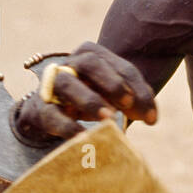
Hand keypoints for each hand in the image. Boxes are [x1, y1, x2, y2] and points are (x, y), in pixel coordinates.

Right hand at [15, 42, 157, 141]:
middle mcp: (70, 64)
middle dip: (113, 83)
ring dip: (90, 99)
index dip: (140, 92)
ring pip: (66, 82)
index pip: (122, 68)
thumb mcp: (111, 96)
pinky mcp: (40, 110)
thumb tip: (151, 116)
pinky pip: (52, 114)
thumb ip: (132, 101)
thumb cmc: (88, 100)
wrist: (48, 115)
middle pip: (91, 63)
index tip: (152, 119)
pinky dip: (68, 125)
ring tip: (109, 118)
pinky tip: (84, 136)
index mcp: (93, 56)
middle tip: (128, 105)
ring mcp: (52, 85)